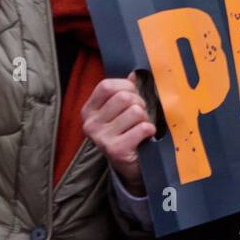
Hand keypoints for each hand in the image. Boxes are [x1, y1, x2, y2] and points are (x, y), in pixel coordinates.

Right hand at [81, 74, 154, 195]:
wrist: (128, 166)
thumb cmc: (126, 133)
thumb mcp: (120, 112)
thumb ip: (124, 92)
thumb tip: (135, 73)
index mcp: (89, 110)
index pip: (107, 86)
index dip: (127, 87)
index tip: (134, 95)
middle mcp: (90, 123)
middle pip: (124, 98)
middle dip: (140, 104)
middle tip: (140, 115)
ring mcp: (101, 137)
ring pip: (135, 112)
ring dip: (145, 118)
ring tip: (140, 127)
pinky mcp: (115, 150)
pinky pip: (142, 128)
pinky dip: (149, 130)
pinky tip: (145, 137)